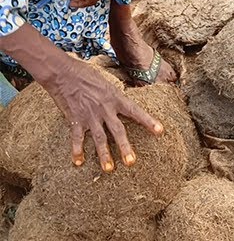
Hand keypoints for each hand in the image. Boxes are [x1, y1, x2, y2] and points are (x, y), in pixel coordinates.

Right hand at [41, 58, 163, 171]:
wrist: (64, 74)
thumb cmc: (87, 75)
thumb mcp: (108, 83)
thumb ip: (115, 97)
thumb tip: (123, 107)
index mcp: (116, 98)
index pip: (136, 111)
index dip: (148, 121)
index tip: (160, 131)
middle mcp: (105, 109)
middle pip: (118, 131)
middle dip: (125, 147)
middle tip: (131, 162)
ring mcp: (90, 116)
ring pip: (99, 138)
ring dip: (104, 155)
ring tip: (109, 169)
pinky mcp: (75, 119)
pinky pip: (77, 138)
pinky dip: (77, 150)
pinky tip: (78, 162)